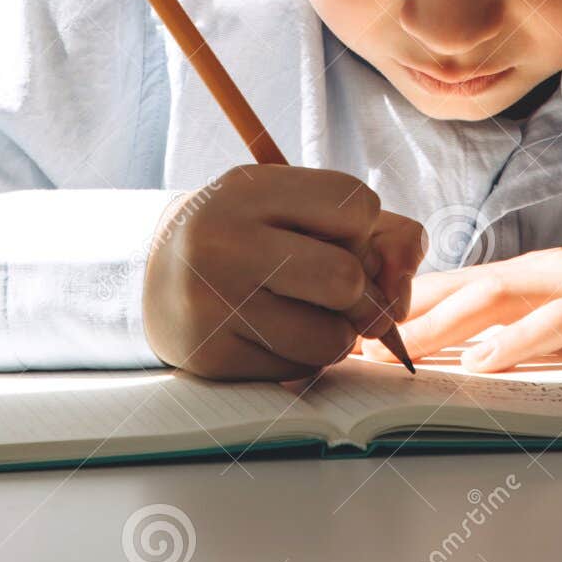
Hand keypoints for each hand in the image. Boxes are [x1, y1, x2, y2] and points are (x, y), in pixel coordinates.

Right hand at [142, 164, 424, 380]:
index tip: (332, 232)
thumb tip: (405, 277)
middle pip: (348, 278)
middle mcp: (226, 242)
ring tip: (302, 312)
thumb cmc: (249, 233)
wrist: (155, 273)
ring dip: (336, 333)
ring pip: (332, 340)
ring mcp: (215, 304)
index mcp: (249, 190)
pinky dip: (303, 358)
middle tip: (332, 287)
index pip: (356, 204)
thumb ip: (378, 230)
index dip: (360, 227)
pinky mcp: (214, 357)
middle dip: (356, 289)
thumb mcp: (296, 205)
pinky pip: (301, 371)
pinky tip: (273, 333)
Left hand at [357, 226, 561, 371]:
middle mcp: (532, 274)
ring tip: (397, 350)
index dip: (388, 304)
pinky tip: (485, 360)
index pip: (441, 286)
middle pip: (451, 288)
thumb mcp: (560, 313)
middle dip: (395, 314)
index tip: (339, 327)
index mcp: (517, 278)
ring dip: (440, 325)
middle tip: (345, 341)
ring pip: (490, 298)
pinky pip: (554, 322)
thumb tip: (454, 355)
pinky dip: (516, 340)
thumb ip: (510, 326)